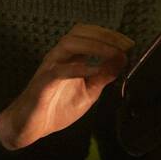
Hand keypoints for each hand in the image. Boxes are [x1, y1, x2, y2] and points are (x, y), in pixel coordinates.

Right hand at [0, 23, 134, 150]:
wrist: (32, 126)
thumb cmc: (57, 107)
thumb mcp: (89, 92)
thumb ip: (104, 76)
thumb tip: (122, 60)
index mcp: (70, 58)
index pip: (88, 35)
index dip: (108, 35)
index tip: (128, 44)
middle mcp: (59, 57)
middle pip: (78, 33)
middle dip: (103, 36)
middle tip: (123, 46)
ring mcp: (50, 68)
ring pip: (68, 44)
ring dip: (94, 46)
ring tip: (113, 54)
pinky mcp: (43, 83)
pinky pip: (60, 70)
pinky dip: (80, 68)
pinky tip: (96, 71)